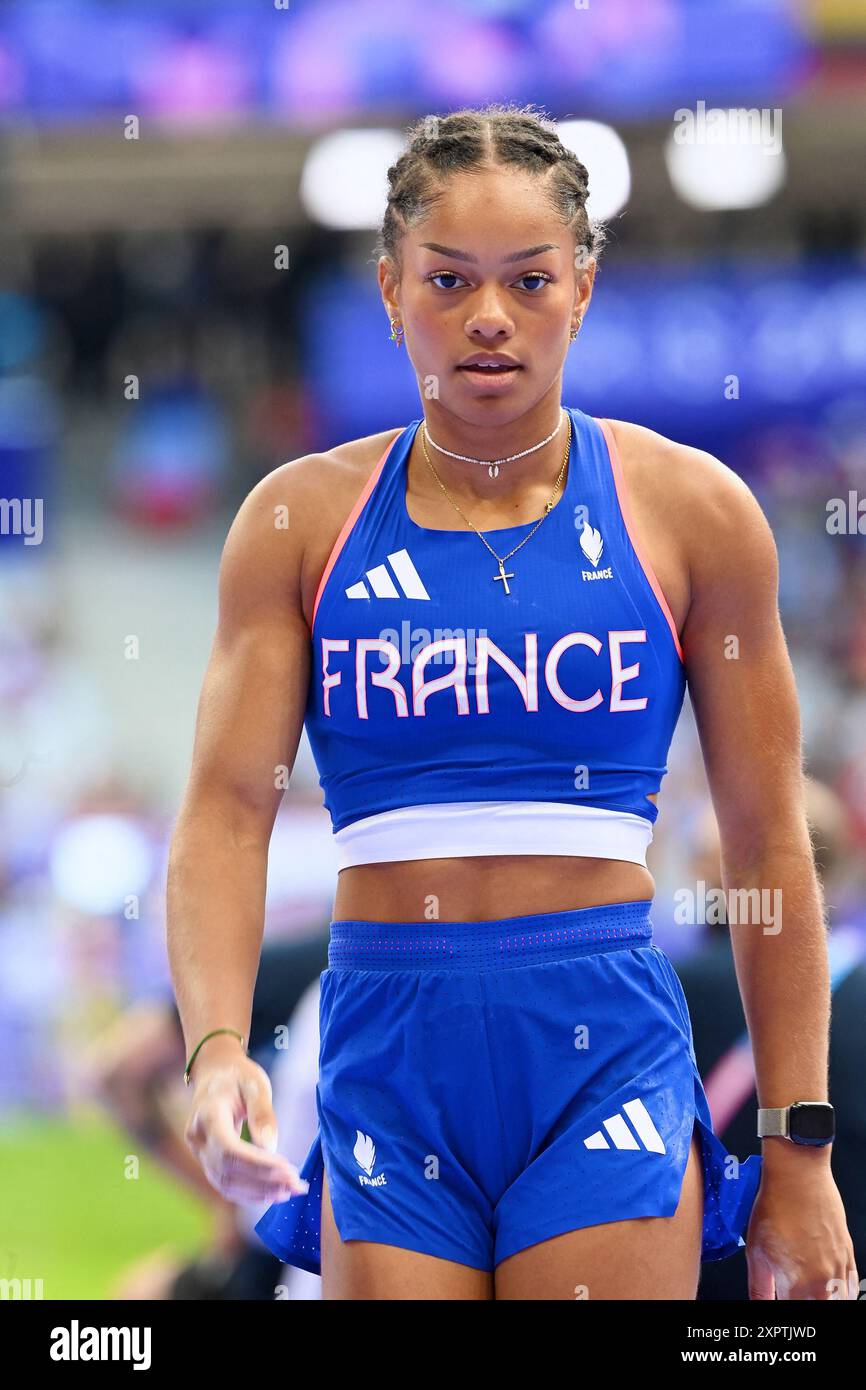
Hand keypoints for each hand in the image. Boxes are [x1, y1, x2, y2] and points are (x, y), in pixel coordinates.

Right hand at [184, 1042, 308, 1205]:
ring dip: (258, 1192)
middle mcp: (198, 1138)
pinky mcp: (207, 1161)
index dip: (258, 1165)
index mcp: (207, 1115)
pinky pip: (226, 1184)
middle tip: (296, 1184)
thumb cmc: (237, 1076)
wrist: (215, 1074)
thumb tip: (271, 1148)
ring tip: (290, 1190)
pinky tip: (274, 1192)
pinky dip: (250, 1192)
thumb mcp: (255, 1085)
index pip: (229, 1150)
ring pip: (225, 1184)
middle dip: (263, 1182)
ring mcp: (199, 1152)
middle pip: (227, 1172)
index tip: (288, 1169)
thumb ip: (262, 1114)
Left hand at [746, 1151, 858, 1299]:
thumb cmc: (776, 1207)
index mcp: (797, 1284)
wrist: (799, 1176)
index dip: (783, 1310)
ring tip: (808, 1294)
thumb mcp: (756, 1251)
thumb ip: (759, 1287)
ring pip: (838, 1302)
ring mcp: (838, 1269)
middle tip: (791, 1296)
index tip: (779, 1300)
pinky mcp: (847, 1255)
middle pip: (818, 1310)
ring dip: (823, 1301)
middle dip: (802, 1305)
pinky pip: (850, 1286)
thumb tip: (759, 1304)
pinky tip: (829, 1290)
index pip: (794, 1315)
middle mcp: (822, 1282)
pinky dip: (841, 1294)